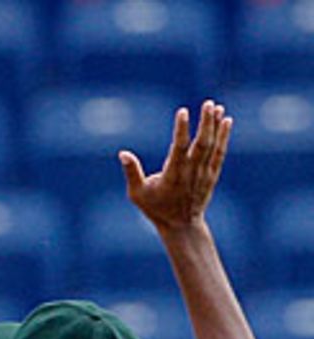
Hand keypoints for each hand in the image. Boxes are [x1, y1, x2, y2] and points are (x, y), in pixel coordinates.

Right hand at [120, 100, 230, 231]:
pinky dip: (223, 137)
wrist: (181, 226)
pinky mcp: (211, 175)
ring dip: (215, 126)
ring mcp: (203, 174)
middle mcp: (190, 173)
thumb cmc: (156, 208)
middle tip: (208, 104)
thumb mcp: (138, 194)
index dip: (181, 130)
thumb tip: (123, 154)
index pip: (178, 148)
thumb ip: (131, 173)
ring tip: (217, 108)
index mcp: (172, 175)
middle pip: (201, 144)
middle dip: (205, 123)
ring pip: (212, 146)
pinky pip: (219, 153)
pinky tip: (226, 121)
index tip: (182, 112)